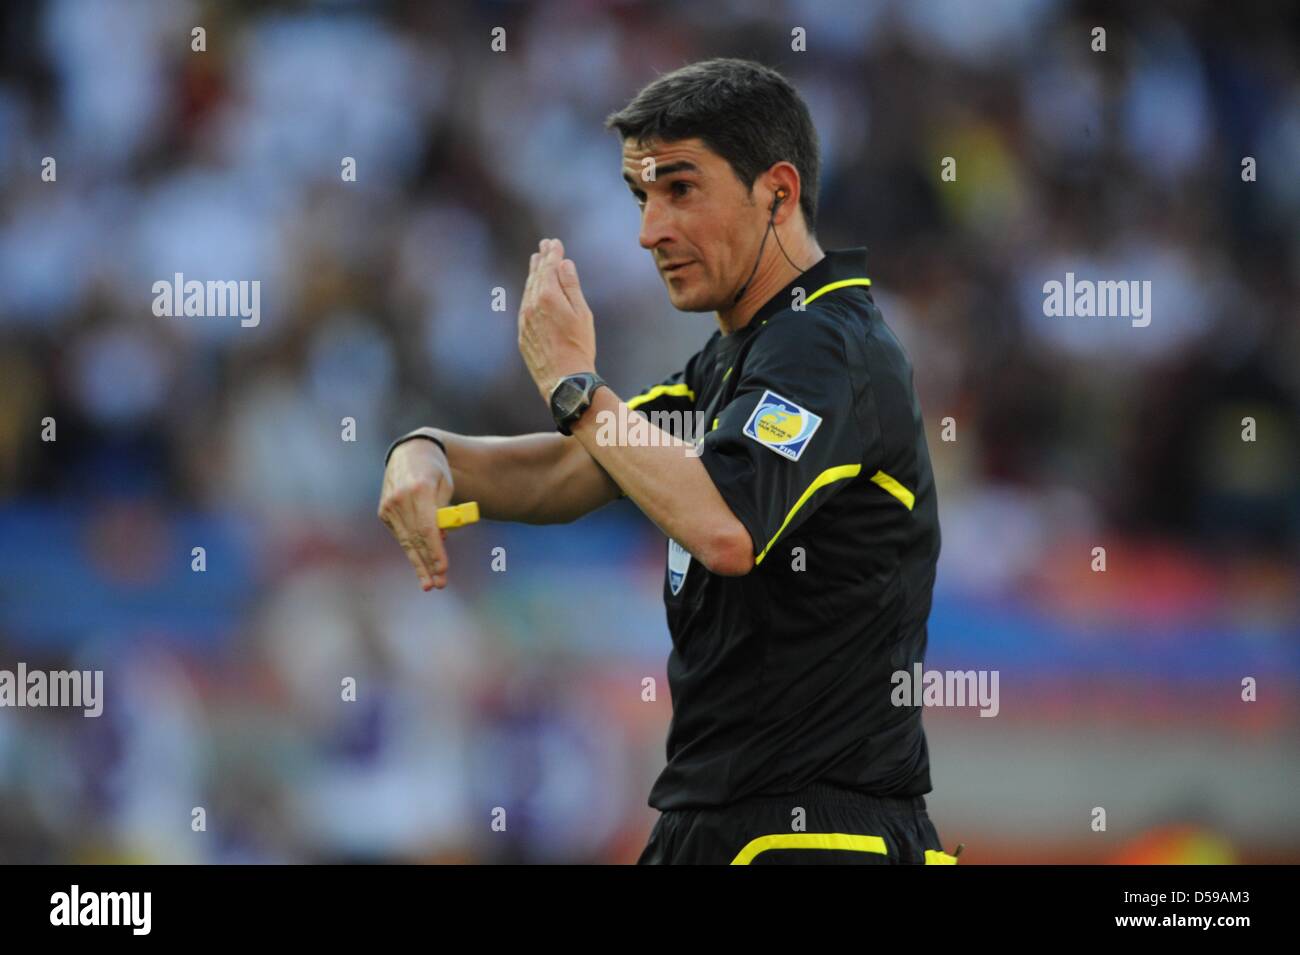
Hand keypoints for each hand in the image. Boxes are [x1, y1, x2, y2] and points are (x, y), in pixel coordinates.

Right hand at [377, 437, 453, 589]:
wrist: (411, 454)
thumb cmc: (436, 471)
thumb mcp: (447, 486)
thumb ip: (444, 512)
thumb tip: (440, 540)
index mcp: (418, 489)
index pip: (426, 527)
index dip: (435, 551)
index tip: (443, 569)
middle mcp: (399, 498)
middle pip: (415, 538)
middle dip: (428, 564)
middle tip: (439, 584)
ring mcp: (388, 506)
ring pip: (406, 541)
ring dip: (418, 563)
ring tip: (430, 583)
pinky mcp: (384, 511)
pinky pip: (401, 535)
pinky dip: (412, 549)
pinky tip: (422, 564)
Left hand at [518, 237, 596, 399]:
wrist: (563, 379)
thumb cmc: (579, 346)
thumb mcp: (582, 313)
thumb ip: (571, 286)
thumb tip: (564, 264)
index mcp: (547, 296)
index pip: (549, 267)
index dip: (552, 253)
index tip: (554, 242)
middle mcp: (531, 304)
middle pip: (535, 276)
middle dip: (541, 259)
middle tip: (544, 246)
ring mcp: (524, 319)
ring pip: (527, 290)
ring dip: (533, 275)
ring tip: (536, 262)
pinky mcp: (522, 333)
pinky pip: (524, 306)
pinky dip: (529, 293)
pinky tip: (533, 292)